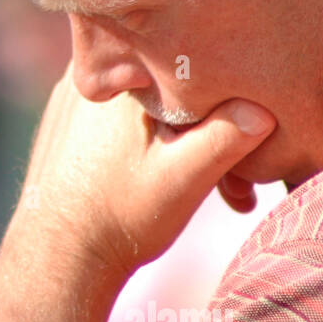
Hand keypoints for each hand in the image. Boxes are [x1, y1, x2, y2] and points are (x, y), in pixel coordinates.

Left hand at [13, 63, 275, 272]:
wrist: (56, 256)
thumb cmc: (120, 217)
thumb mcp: (184, 178)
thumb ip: (225, 137)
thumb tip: (265, 108)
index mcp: (121, 74)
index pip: (193, 65)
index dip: (232, 104)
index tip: (250, 154)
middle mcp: (89, 71)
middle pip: (172, 86)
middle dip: (211, 127)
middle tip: (238, 184)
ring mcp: (74, 94)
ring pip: (151, 102)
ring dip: (183, 137)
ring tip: (215, 191)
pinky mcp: (67, 118)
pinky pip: (124, 115)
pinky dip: (151, 140)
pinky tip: (167, 179)